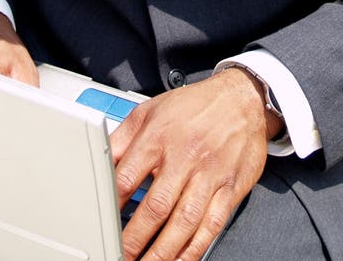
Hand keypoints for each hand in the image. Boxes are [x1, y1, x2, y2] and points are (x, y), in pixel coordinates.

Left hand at [110, 67, 281, 260]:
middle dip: (134, 240)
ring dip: (162, 252)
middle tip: (120, 257)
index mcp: (159, 136)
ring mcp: (209, 175)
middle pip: (155, 207)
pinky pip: (211, 225)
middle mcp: (184, 157)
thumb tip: (99, 160)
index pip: (127, 177)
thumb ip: (123, 138)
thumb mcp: (151, 110)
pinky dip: (194, 249)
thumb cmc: (195, 106)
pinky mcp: (229, 189)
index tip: (101, 224)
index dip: (111, 205)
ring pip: (184, 222)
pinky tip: (180, 260)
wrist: (243, 98)